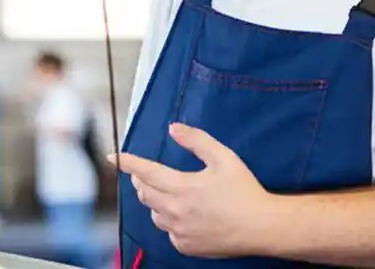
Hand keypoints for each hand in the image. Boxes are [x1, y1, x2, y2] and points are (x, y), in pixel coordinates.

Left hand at [108, 123, 272, 257]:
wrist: (261, 227)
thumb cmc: (245, 191)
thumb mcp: (224, 158)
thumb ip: (197, 141)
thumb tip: (174, 128)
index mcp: (183, 187)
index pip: (146, 172)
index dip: (127, 162)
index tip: (113, 156)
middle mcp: (176, 211)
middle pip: (144, 193)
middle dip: (141, 180)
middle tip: (148, 173)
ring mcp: (179, 232)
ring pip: (154, 213)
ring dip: (155, 200)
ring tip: (172, 193)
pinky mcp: (185, 245)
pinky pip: (168, 231)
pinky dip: (170, 220)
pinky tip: (186, 214)